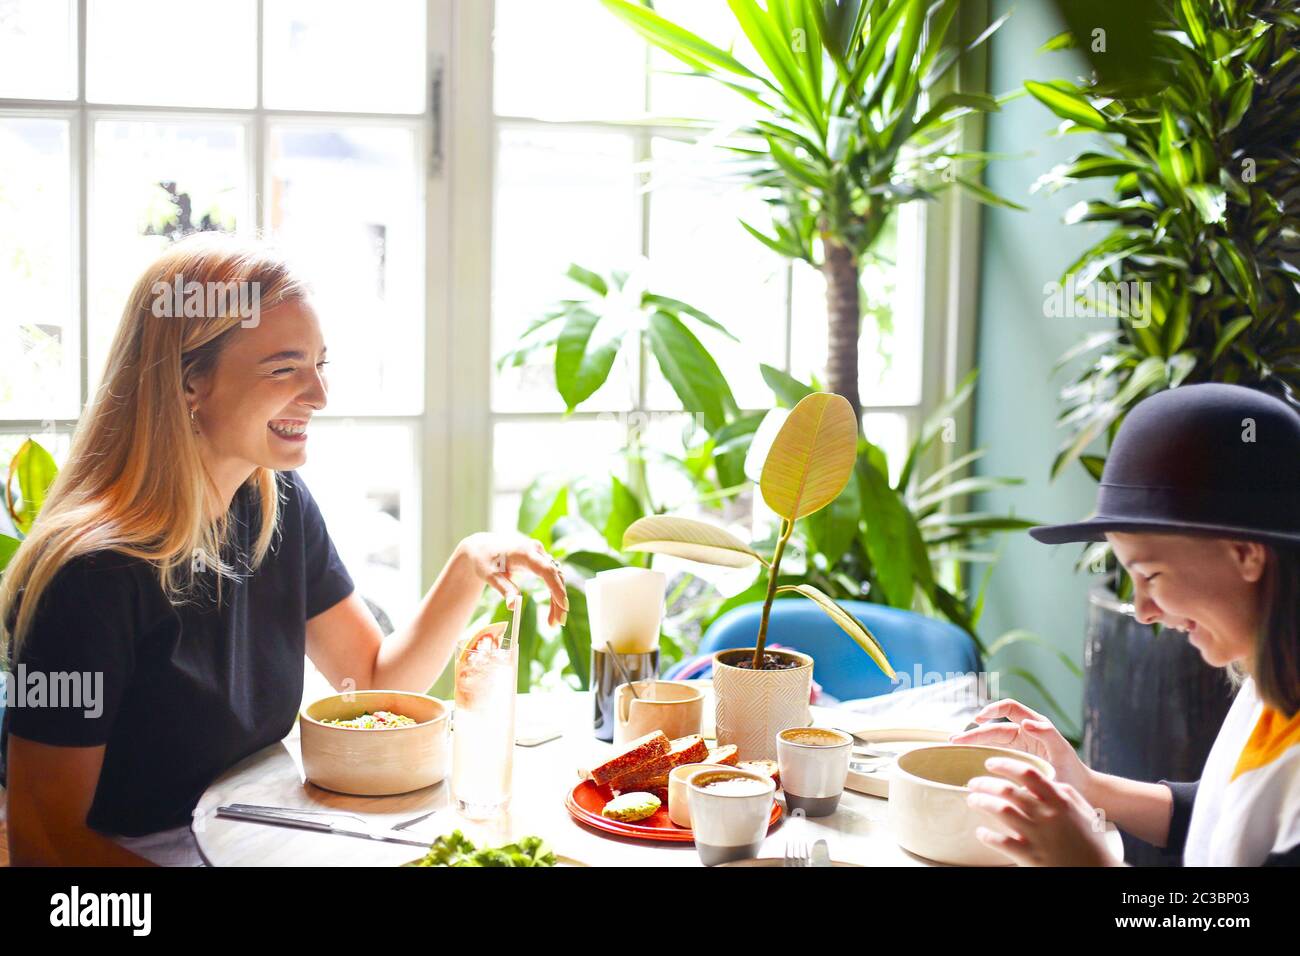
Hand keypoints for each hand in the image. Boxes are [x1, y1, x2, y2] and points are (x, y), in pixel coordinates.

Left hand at [456, 533, 569, 626]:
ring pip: (557, 579)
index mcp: (524, 552)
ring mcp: (541, 555)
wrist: (484, 548)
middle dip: (559, 601)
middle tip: (558, 623)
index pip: (546, 570)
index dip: (556, 588)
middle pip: (556, 577)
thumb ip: (504, 589)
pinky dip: (554, 595)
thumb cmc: (486, 561)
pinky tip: (552, 611)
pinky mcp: (541, 562)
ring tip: (552, 622)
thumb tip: (513, 606)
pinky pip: (553, 579)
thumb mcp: (490, 576)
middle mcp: (537, 551)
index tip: (563, 606)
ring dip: (557, 600)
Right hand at [949, 698, 1092, 798]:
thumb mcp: (1062, 752)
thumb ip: (1048, 735)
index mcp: (1035, 726)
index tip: (979, 719)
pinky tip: (967, 756)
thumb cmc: (1073, 773)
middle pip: (994, 726)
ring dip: (973, 740)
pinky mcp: (1015, 760)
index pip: (1009, 708)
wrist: (1081, 792)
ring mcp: (1019, 747)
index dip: (992, 709)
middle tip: (955, 740)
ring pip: (991, 738)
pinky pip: (994, 751)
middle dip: (974, 731)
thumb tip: (1025, 722)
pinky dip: (980, 751)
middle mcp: (1024, 733)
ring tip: (954, 744)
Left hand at [967, 757, 1117, 865]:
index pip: (1028, 774)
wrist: (1099, 874)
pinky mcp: (1030, 857)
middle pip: (1008, 790)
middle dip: (985, 783)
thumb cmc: (1092, 843)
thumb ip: (1066, 794)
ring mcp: (1038, 836)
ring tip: (972, 801)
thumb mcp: (1085, 812)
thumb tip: (1048, 780)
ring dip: (981, 803)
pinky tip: (981, 831)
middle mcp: (1048, 815)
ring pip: (1001, 811)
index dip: (1005, 765)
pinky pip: (1001, 842)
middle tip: (973, 783)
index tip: (990, 763)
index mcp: (1061, 801)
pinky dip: (987, 835)